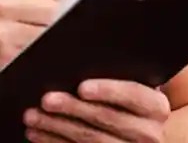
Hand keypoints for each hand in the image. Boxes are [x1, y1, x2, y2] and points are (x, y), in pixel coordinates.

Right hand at [0, 0, 76, 73]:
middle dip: (72, 22)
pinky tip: (49, 53)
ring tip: (61, 41)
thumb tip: (83, 1)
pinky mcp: (7, 54)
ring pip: (53, 33)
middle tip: (77, 29)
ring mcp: (3, 30)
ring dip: (64, 39)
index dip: (77, 2)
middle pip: (58, 11)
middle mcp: (1, 2)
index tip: (83, 10)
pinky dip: (52, 53)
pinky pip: (44, 52)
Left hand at [24, 79, 170, 141]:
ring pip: (92, 140)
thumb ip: (106, 68)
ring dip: (57, 127)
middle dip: (73, 108)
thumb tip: (73, 53)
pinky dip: (54, 142)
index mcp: (156, 106)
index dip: (107, 90)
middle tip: (45, 99)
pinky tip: (36, 133)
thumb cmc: (118, 96)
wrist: (128, 128)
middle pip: (108, 119)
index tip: (81, 87)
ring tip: (31, 115)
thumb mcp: (121, 81)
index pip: (133, 94)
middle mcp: (150, 133)